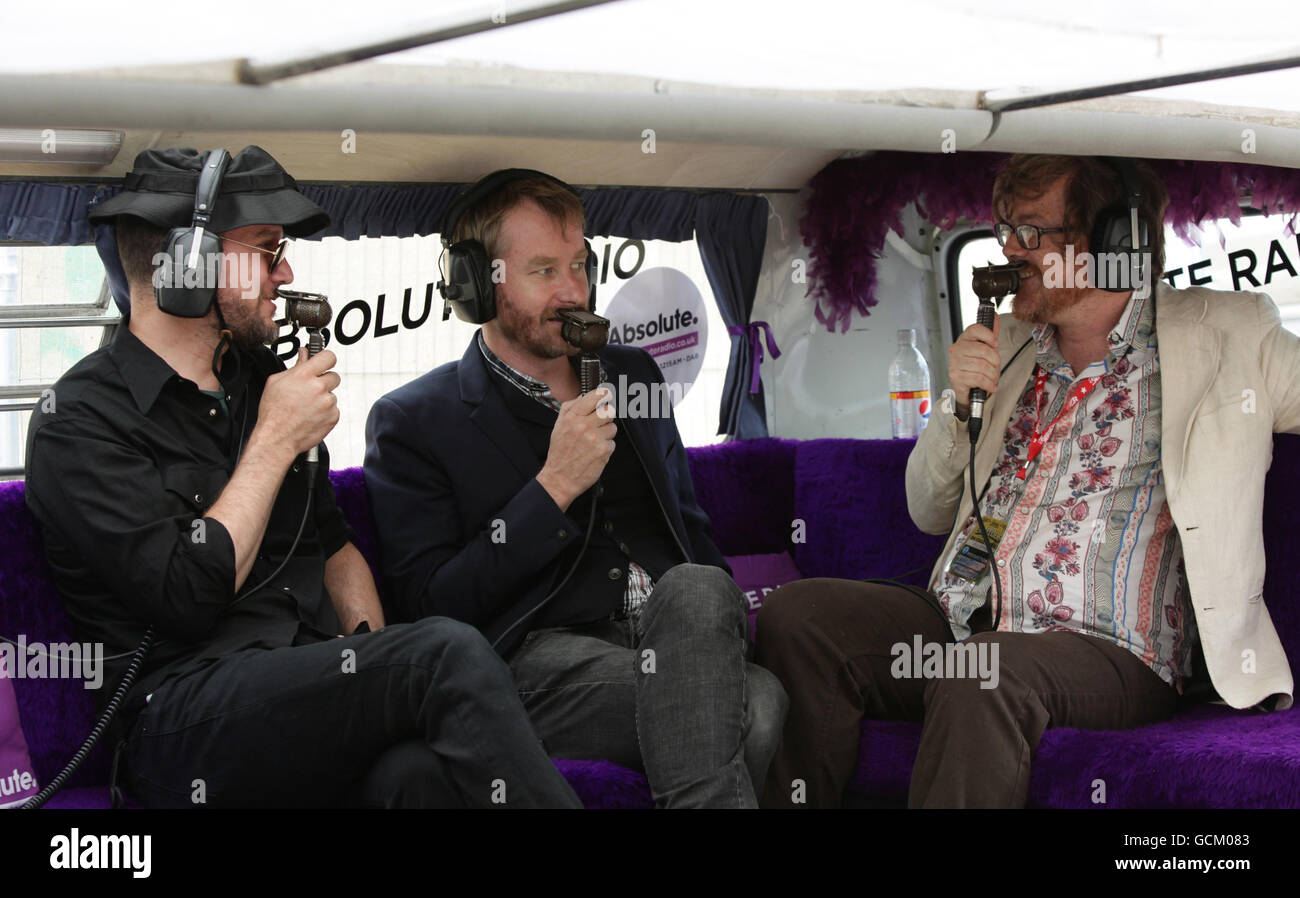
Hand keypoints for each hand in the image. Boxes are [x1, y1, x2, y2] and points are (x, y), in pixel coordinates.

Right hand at [254, 348, 340, 457]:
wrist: (277, 438)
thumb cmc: (274, 412)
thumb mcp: (276, 382)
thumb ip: (295, 366)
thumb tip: (304, 354)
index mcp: (304, 375)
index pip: (328, 356)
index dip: (326, 358)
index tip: (323, 362)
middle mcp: (318, 387)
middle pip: (334, 376)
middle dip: (324, 381)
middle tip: (310, 390)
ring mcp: (328, 403)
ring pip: (332, 394)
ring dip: (323, 398)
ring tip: (306, 407)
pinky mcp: (333, 416)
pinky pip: (334, 409)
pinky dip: (325, 412)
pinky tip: (311, 416)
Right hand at [536, 387, 615, 510]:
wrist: (560, 478)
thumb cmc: (559, 453)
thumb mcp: (558, 426)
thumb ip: (570, 408)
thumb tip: (583, 396)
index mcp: (572, 418)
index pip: (594, 397)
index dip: (604, 394)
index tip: (606, 394)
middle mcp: (583, 426)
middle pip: (609, 411)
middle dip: (606, 418)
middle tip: (598, 425)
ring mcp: (595, 438)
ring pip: (613, 427)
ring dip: (606, 434)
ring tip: (593, 442)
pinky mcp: (603, 450)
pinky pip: (613, 443)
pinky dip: (606, 448)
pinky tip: (595, 452)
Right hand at [947, 316, 1000, 418]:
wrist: (967, 390)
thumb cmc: (975, 369)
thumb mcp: (985, 350)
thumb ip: (990, 334)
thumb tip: (995, 317)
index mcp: (964, 340)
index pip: (975, 329)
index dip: (989, 336)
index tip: (995, 344)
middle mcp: (956, 350)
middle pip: (983, 350)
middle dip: (995, 362)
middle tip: (996, 368)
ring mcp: (954, 363)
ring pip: (982, 366)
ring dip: (993, 375)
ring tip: (992, 378)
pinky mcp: (955, 377)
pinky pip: (979, 378)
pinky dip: (988, 384)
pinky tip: (989, 385)